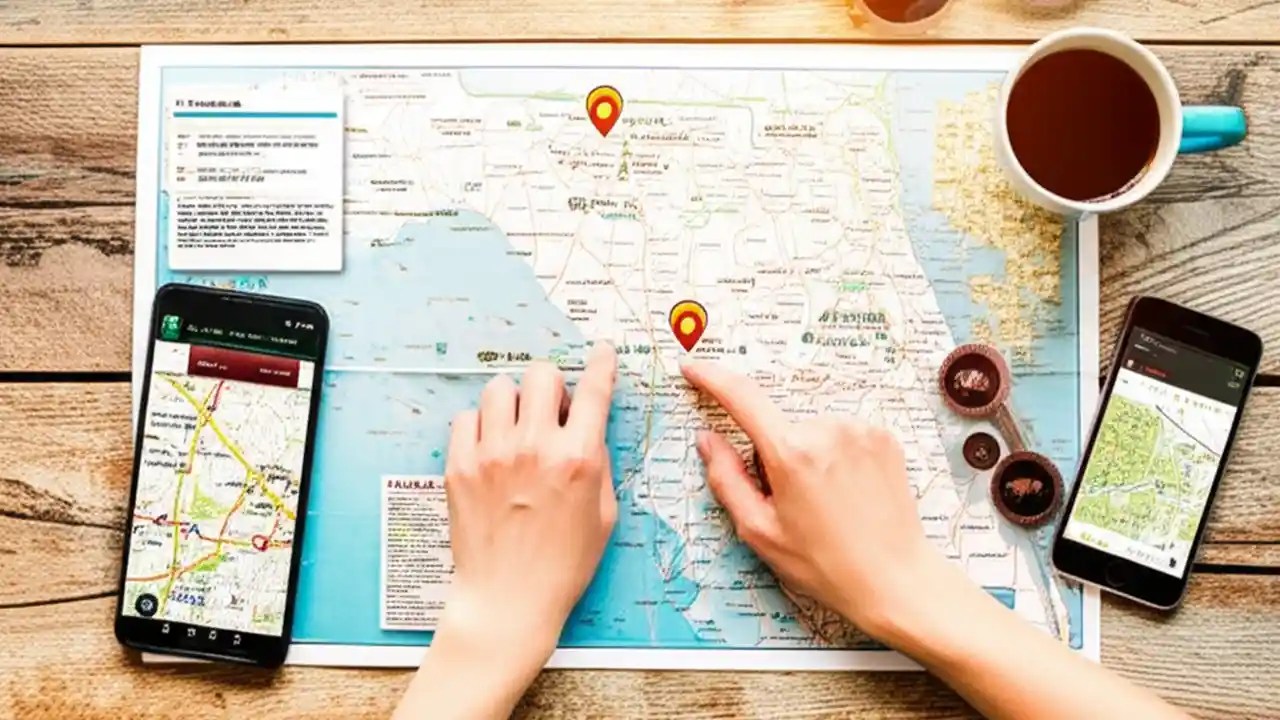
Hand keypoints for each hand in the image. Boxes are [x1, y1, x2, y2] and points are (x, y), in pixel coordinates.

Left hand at [440, 343, 617, 656]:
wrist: (508, 600)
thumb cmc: (563, 565)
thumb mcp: (604, 514)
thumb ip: (599, 463)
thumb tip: (590, 428)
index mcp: (579, 458)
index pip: (594, 389)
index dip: (601, 363)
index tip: (601, 352)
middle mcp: (535, 448)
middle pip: (542, 374)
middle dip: (552, 384)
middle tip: (552, 409)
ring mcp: (493, 455)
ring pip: (500, 388)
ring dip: (514, 400)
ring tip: (516, 426)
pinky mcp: (460, 467)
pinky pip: (466, 418)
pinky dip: (480, 426)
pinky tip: (490, 448)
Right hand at [682, 360, 949, 639]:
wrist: (895, 579)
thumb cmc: (825, 564)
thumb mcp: (760, 532)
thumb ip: (727, 479)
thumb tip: (707, 439)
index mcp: (791, 454)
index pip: (741, 397)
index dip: (712, 378)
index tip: (693, 369)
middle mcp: (827, 430)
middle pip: (779, 427)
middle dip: (775, 455)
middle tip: (792, 502)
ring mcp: (860, 429)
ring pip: (811, 431)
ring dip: (807, 455)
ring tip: (827, 502)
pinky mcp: (883, 435)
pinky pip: (842, 434)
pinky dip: (835, 455)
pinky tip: (848, 491)